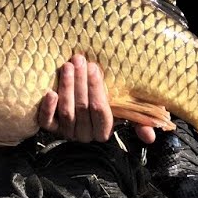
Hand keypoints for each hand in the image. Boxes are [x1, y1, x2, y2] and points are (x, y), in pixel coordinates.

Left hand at [37, 54, 157, 144]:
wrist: (82, 105)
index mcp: (104, 131)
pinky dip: (47, 108)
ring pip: (67, 112)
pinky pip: (47, 122)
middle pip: (82, 109)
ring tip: (67, 66)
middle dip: (81, 82)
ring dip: (67, 87)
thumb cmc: (108, 103)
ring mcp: (66, 132)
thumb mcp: (125, 111)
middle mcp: (85, 135)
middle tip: (79, 60)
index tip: (95, 68)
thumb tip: (150, 137)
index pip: (100, 110)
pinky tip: (49, 92)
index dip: (97, 89)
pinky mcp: (50, 129)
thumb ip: (138, 121)